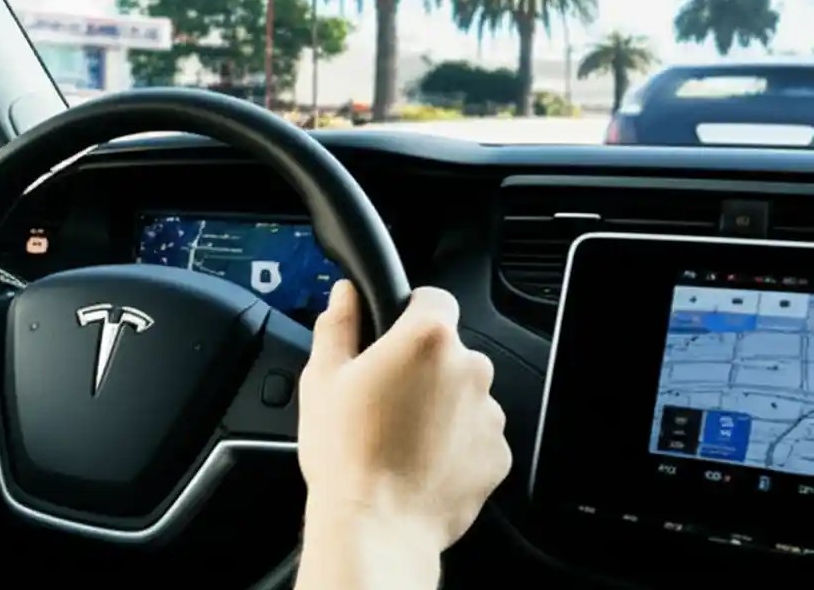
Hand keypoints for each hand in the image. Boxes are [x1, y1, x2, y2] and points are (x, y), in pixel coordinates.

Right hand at [298, 280, 510, 551]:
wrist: (376, 525)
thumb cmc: (346, 453)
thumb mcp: (322, 378)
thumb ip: (338, 325)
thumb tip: (346, 295)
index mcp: (426, 339)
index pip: (434, 298)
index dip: (410, 312)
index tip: (393, 335)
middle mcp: (469, 369)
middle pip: (449, 351)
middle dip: (422, 367)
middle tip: (384, 398)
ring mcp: (489, 413)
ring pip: (464, 394)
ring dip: (440, 406)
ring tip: (399, 436)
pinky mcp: (498, 454)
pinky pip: (476, 435)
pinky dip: (454, 443)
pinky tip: (419, 460)